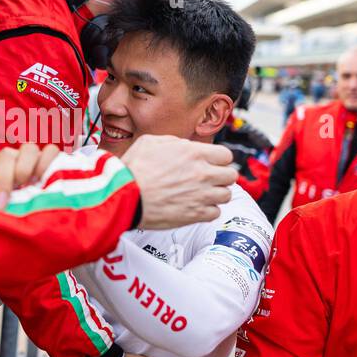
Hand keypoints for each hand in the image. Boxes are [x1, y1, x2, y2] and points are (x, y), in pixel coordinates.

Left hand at [0, 143, 61, 208]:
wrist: (41, 212)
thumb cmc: (10, 211)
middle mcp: (8, 161)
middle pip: (5, 156)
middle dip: (3, 179)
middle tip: (1, 202)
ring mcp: (29, 158)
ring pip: (29, 149)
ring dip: (26, 168)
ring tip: (26, 186)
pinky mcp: (49, 160)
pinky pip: (51, 151)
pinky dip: (47, 163)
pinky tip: (43, 180)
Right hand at [121, 135, 235, 228]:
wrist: (125, 196)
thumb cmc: (134, 169)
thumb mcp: (150, 142)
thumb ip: (174, 142)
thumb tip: (184, 146)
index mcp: (194, 153)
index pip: (226, 155)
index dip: (218, 159)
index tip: (212, 163)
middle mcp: (202, 173)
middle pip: (231, 175)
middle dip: (221, 176)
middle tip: (209, 179)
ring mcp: (201, 195)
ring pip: (226, 195)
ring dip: (216, 194)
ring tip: (202, 194)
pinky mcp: (195, 214)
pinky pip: (215, 213)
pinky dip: (207, 211)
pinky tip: (195, 207)